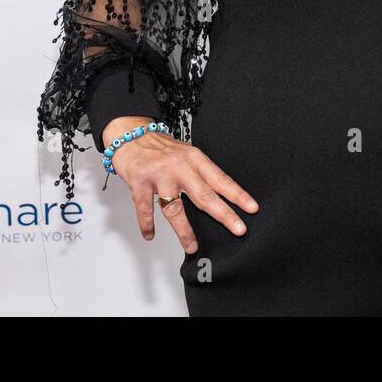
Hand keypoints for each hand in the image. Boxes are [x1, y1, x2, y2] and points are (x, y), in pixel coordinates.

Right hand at [101, 116, 258, 253]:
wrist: (129, 134)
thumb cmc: (159, 147)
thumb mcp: (185, 154)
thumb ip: (199, 173)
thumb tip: (218, 196)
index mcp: (194, 158)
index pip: (220, 179)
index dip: (237, 194)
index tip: (251, 208)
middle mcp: (179, 166)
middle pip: (204, 194)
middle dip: (223, 214)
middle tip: (238, 229)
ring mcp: (159, 175)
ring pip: (174, 208)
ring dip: (184, 231)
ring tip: (192, 246)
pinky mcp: (139, 182)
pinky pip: (144, 209)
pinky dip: (147, 224)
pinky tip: (150, 235)